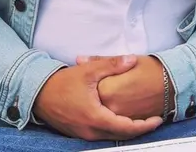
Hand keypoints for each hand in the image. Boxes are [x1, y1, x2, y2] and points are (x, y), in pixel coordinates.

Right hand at [32, 55, 162, 140]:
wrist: (38, 94)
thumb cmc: (62, 83)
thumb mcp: (88, 71)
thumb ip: (112, 65)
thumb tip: (132, 59)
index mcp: (95, 117)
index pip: (126, 128)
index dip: (144, 126)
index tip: (157, 120)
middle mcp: (90, 131)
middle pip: (121, 135)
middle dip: (139, 129)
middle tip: (153, 120)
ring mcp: (84, 135)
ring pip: (111, 136)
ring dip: (126, 129)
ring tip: (141, 119)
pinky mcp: (79, 133)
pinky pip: (102, 134)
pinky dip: (114, 128)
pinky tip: (120, 119)